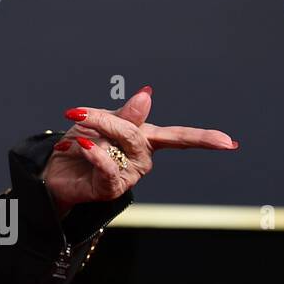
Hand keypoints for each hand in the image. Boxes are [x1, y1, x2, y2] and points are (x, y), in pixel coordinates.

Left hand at [42, 87, 237, 216]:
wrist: (54, 171)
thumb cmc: (82, 144)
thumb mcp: (101, 121)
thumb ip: (125, 114)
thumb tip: (147, 94)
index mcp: (146, 139)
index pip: (179, 137)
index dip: (204, 139)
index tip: (229, 142)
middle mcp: (143, 158)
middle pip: (135, 132)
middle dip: (104, 119)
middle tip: (77, 113)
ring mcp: (130, 176)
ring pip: (121, 145)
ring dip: (93, 133)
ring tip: (76, 136)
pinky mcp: (112, 189)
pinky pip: (108, 167)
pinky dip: (95, 154)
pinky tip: (84, 146)